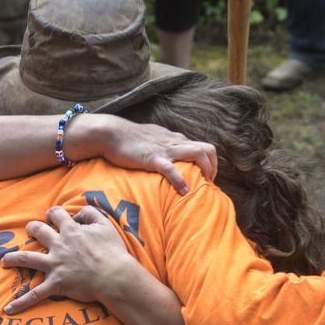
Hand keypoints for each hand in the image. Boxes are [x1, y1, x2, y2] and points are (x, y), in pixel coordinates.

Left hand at [0, 205, 143, 313]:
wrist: (115, 277)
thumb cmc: (113, 252)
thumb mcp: (106, 225)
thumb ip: (91, 213)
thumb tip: (78, 213)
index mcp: (71, 231)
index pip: (56, 214)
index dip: (53, 213)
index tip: (53, 216)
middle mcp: (59, 245)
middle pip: (38, 231)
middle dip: (32, 228)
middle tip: (30, 230)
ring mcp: (55, 265)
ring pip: (26, 258)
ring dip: (13, 258)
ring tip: (4, 260)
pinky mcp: (56, 284)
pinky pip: (34, 295)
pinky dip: (20, 302)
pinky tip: (8, 309)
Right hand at [69, 114, 216, 194]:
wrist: (110, 133)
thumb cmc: (127, 138)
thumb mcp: (151, 138)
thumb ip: (162, 144)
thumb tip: (167, 156)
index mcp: (174, 138)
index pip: (202, 146)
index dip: (209, 162)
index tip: (206, 177)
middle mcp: (174, 141)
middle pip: (207, 149)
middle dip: (213, 167)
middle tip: (208, 184)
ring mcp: (165, 149)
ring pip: (197, 154)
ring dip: (205, 171)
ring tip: (202, 186)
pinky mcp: (153, 158)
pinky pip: (172, 170)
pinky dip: (180, 181)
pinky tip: (184, 192)